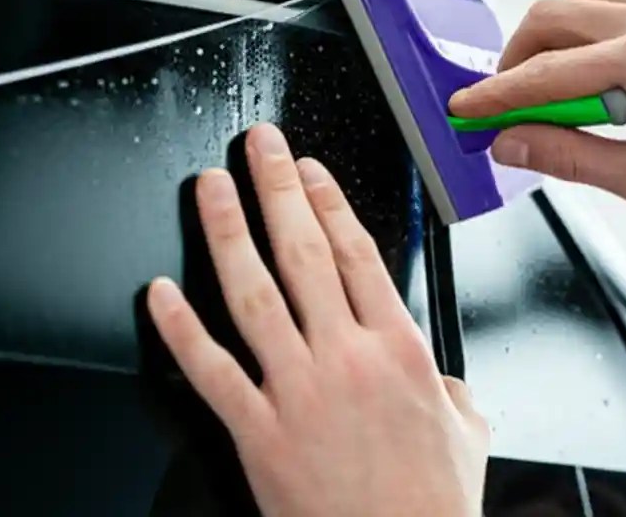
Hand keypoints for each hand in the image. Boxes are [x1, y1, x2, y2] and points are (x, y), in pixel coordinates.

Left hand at [146, 123, 488, 516]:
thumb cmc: (428, 505)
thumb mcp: (466, 431)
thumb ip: (449, 386)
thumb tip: (438, 374)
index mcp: (397, 350)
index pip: (356, 252)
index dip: (327, 201)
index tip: (309, 169)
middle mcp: (345, 359)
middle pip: (303, 253)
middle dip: (277, 188)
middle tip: (258, 146)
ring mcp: (297, 392)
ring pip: (253, 292)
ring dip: (226, 232)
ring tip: (209, 188)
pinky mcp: (258, 432)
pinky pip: (210, 369)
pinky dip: (180, 328)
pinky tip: (159, 294)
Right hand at [449, 0, 625, 222]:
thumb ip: (569, 158)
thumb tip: (510, 144)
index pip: (546, 72)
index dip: (495, 96)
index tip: (461, 112)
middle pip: (550, 16)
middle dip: (515, 63)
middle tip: (507, 115)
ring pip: (576, 2)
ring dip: (549, 46)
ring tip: (557, 105)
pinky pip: (607, 9)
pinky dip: (582, 41)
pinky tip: (595, 90)